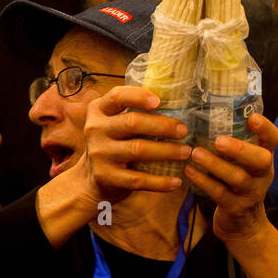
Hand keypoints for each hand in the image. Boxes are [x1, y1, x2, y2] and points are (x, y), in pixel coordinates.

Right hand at [81, 86, 189, 206]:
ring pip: (138, 149)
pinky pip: (137, 179)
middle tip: (184, 131)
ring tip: (186, 152)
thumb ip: (134, 111)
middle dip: (162, 126)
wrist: (91, 179)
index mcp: (99, 110)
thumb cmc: (114, 143)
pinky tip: (176, 182)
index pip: (117, 96)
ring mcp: (99, 153)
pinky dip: (160, 182)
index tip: (159, 101)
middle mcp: (95, 129)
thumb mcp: (115, 123)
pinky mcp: (105, 176)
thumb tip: (177, 101)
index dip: (138, 96)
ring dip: (167, 151)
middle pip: (132, 123)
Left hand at [183, 112, 277, 243]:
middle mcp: (262, 174)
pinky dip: (203, 181)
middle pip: (261, 160)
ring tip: (195, 153)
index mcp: (265, 158)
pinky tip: (189, 170)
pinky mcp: (235, 208)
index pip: (273, 139)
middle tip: (219, 140)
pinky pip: (219, 193)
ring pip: (237, 178)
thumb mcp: (246, 165)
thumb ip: (237, 144)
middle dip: (241, 149)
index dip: (265, 128)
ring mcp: (251, 193)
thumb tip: (208, 112)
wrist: (244, 225)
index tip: (252, 117)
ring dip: (215, 164)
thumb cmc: (240, 184)